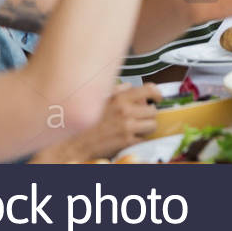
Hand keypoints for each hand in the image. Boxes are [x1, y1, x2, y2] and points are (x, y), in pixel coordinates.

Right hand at [31, 84, 159, 161]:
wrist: (74, 144)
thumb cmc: (85, 122)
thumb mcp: (99, 99)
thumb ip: (116, 91)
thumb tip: (129, 86)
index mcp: (119, 98)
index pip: (149, 89)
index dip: (157, 93)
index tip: (157, 97)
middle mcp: (125, 110)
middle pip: (153, 110)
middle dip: (149, 114)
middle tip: (142, 117)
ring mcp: (127, 127)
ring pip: (153, 125)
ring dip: (147, 127)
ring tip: (137, 129)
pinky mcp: (127, 142)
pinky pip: (143, 139)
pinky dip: (139, 139)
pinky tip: (130, 138)